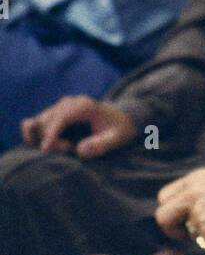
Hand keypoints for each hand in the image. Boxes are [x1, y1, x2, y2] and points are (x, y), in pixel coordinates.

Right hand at [21, 95, 137, 156]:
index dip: (51, 133)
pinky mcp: (54, 115)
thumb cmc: (120, 129)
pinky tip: (44, 145)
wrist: (121, 119)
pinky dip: (33, 134)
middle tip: (69, 151)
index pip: (61, 117)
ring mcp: (59, 108)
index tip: (45, 150)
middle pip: (47, 121)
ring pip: (39, 123)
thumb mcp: (118, 138)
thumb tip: (79, 150)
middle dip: (52, 140)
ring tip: (66, 148)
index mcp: (84, 105)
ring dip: (43, 139)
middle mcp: (68, 103)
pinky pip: (35, 122)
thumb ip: (102, 145)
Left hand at [155, 167, 204, 244]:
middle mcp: (193, 194)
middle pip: (162, 216)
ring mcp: (200, 214)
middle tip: (186, 235)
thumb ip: (201, 191)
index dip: (170, 211)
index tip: (181, 219)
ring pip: (188, 233)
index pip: (164, 197)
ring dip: (201, 235)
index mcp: (196, 178)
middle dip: (171, 228)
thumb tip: (189, 208)